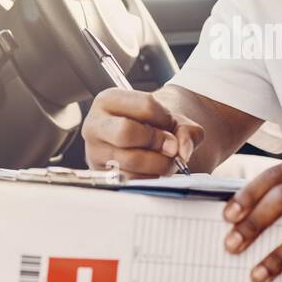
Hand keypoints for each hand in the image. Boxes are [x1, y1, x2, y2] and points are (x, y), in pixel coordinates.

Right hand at [82, 88, 204, 176]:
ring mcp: (95, 152)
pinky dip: (150, 178)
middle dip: (157, 141)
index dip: (166, 117)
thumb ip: (186, 130)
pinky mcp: (102, 175)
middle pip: (127, 132)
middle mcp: (95, 125)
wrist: (140, 141)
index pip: (145, 105)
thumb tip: (183, 151)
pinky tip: (154, 170)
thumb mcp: (172, 120)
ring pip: (130, 160)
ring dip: (159, 163)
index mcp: (108, 100)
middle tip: (171, 147)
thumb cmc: (153, 126)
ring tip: (166, 159)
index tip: (170, 123)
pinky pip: (130, 180)